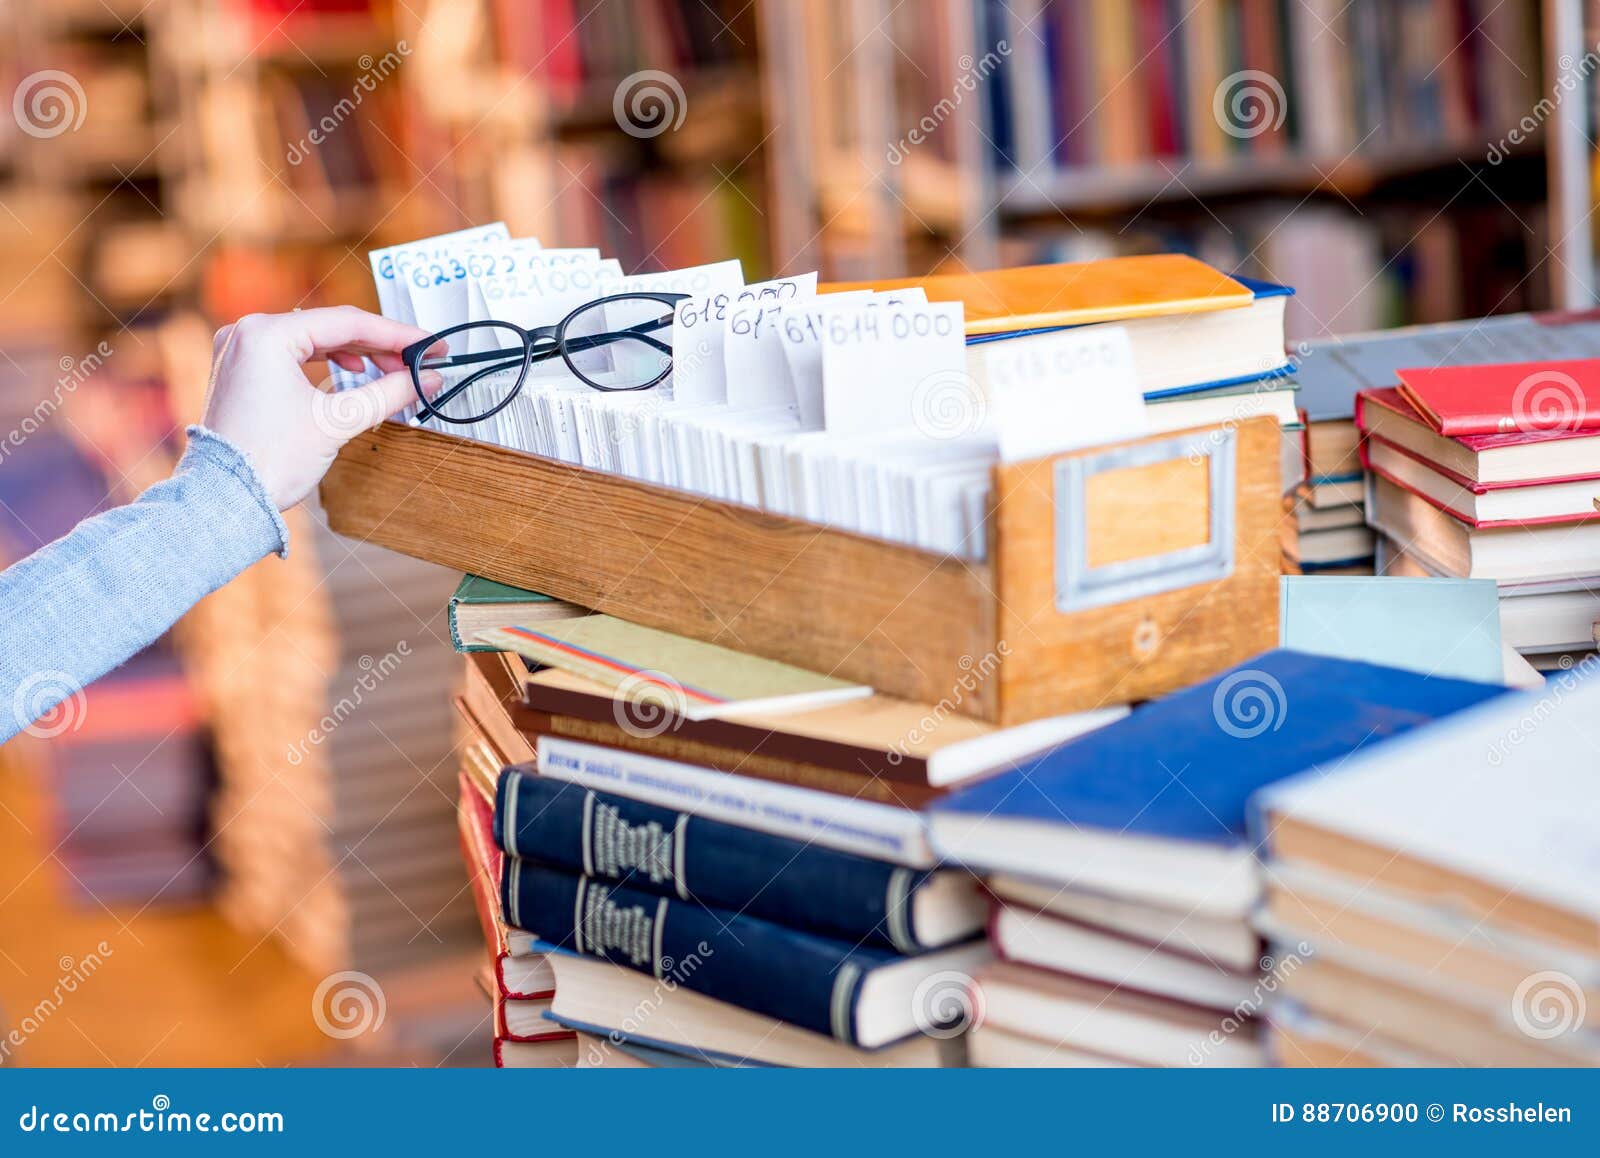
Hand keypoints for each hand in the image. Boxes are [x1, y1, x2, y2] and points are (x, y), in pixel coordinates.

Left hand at [199, 306, 442, 509]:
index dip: (398, 335)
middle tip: (418, 362)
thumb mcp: (339, 422)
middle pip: (331, 327)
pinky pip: (295, 355)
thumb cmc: (267, 463)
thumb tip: (427, 378)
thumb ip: (389, 392)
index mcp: (266, 334)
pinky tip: (352, 371)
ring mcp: (241, 351)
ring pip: (314, 340)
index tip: (430, 346)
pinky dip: (327, 363)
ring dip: (356, 353)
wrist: (224, 501)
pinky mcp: (242, 371)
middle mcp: (248, 333)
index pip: (348, 323)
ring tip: (392, 370)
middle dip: (379, 345)